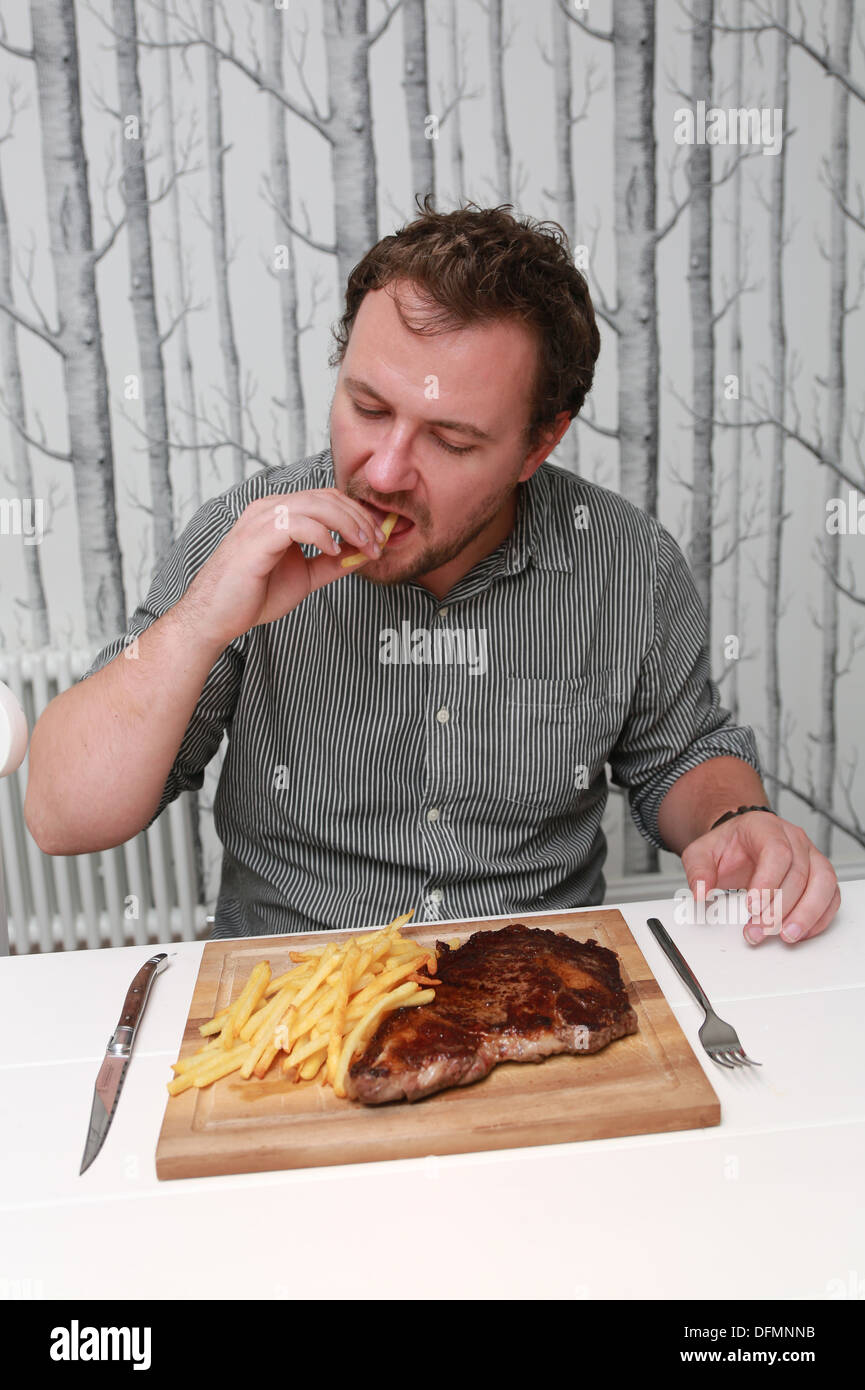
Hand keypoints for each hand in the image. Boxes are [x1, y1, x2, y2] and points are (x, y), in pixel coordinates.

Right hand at [179, 489, 387, 648]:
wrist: (216, 618)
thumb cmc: (252, 597)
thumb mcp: (305, 577)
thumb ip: (332, 564)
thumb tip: (362, 554)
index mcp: (279, 513)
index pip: (326, 498)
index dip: (358, 514)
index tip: (378, 538)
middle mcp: (269, 508)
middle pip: (326, 497)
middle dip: (360, 518)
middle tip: (378, 543)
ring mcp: (261, 520)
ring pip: (316, 504)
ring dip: (348, 524)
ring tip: (364, 547)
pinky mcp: (256, 538)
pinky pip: (297, 523)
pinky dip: (322, 535)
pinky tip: (334, 551)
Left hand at [680, 811, 840, 945]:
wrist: (739, 841)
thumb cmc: (727, 846)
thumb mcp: (701, 852)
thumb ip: (698, 870)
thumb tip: (700, 892)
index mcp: (765, 828)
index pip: (776, 852)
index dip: (768, 881)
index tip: (752, 907)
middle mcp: (794, 839)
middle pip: (799, 873)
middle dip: (779, 907)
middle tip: (760, 929)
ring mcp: (811, 856)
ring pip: (823, 883)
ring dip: (807, 914)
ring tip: (786, 936)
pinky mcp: (820, 875)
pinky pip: (831, 896)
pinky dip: (820, 917)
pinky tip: (801, 932)